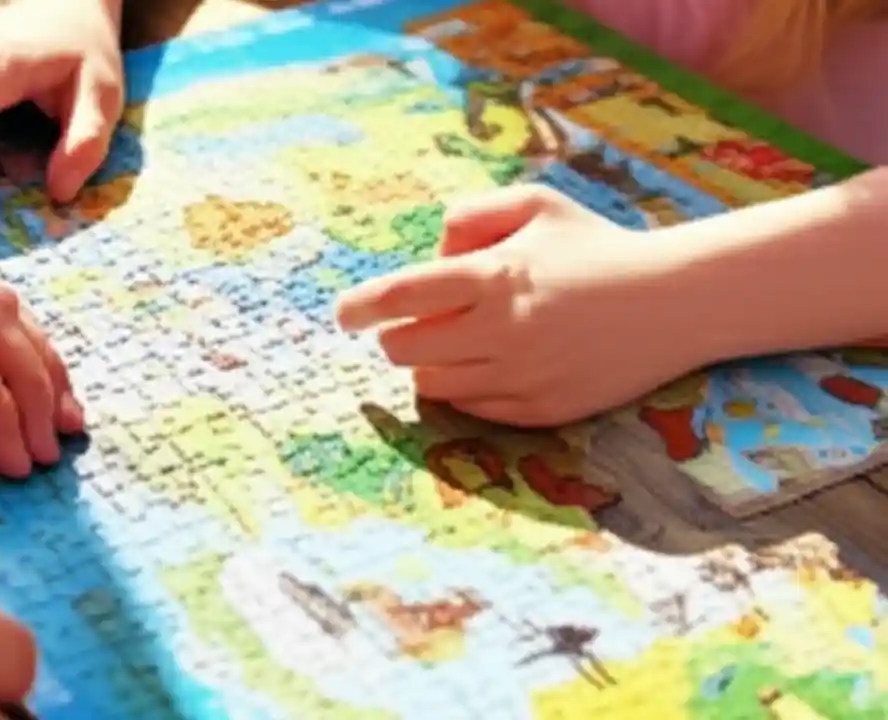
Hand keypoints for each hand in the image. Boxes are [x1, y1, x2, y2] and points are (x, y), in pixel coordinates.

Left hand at [335, 184, 701, 425]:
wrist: (674, 302)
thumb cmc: (596, 247)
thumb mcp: (536, 205)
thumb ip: (471, 215)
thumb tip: (431, 252)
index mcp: (493, 275)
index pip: (401, 297)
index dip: (361, 307)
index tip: (343, 315)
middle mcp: (501, 330)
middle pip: (404, 350)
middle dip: (395, 338)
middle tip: (411, 326)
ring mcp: (521, 375)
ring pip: (433, 385)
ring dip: (429, 364)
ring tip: (456, 342)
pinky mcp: (540, 410)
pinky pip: (473, 409)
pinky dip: (468, 388)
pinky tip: (490, 365)